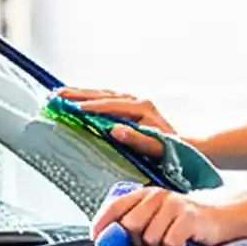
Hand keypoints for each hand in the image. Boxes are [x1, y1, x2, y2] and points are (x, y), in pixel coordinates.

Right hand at [54, 87, 174, 158]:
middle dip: (79, 94)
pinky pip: (107, 99)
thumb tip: (115, 129)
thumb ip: (138, 140)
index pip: (111, 105)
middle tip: (57, 95)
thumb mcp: (158, 149)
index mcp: (142, 108)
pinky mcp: (132, 108)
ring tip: (61, 94)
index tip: (72, 108)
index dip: (91, 106)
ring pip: (103, 94)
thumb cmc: (174, 151)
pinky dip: (91, 98)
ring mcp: (135, 102)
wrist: (189, 148)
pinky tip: (79, 100)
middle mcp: (138, 101)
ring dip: (82, 93)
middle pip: (103, 94)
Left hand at [91, 185, 234, 245]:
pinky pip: (170, 243)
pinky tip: (185, 242)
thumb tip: (106, 240)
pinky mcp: (189, 217)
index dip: (102, 223)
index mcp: (145, 194)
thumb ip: (134, 223)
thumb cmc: (184, 223)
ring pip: (150, 238)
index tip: (96, 238)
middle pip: (130, 225)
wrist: (222, 218)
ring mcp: (174, 204)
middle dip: (138, 241)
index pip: (115, 206)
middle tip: (154, 243)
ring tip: (172, 240)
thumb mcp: (156, 218)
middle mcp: (157, 195)